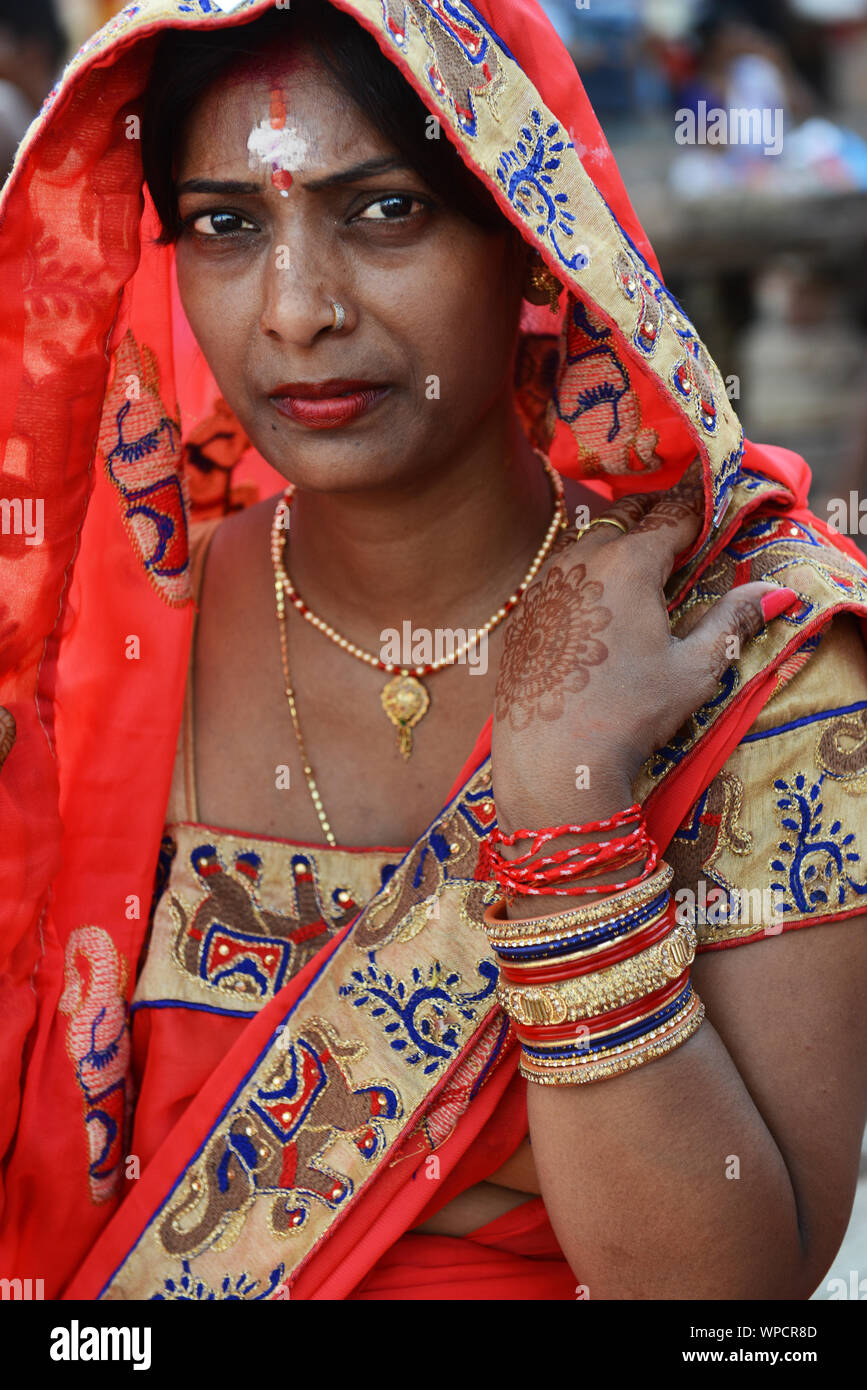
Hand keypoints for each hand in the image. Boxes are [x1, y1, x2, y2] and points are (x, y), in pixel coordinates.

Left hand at [491, 468, 794, 830]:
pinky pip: (557, 571)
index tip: (714, 495)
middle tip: (680, 520)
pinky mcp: (522, 612)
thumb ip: (734, 623)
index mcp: (629, 564)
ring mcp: (544, 584)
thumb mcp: (694, 670)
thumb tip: (778, 592)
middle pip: (625, 514)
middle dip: (656, 511)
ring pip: (585, 537)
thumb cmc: (629, 714)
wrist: (552, 759)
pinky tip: (595, 593)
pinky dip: (582, 567)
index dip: (698, 505)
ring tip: (639, 552)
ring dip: (615, 535)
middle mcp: (581, 560)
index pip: (672, 514)